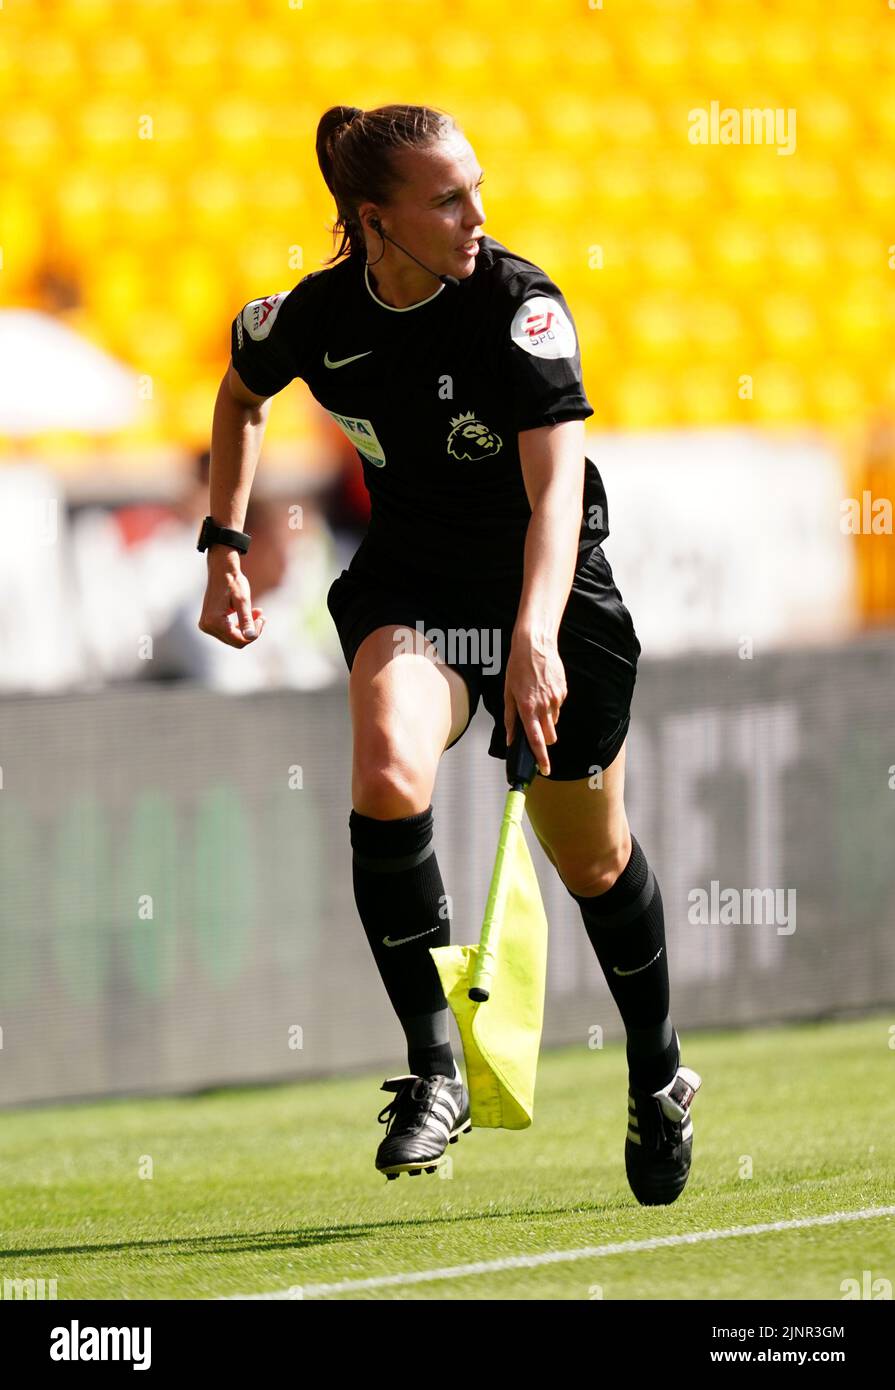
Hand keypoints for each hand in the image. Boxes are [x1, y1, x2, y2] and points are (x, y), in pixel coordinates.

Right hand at [197, 551, 264, 648]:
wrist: (222, 571)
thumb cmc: (233, 583)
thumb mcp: (243, 601)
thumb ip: (246, 620)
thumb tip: (251, 637)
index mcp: (214, 621)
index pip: (239, 640)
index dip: (254, 633)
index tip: (262, 618)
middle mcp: (207, 626)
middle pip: (235, 641)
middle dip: (250, 631)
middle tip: (261, 615)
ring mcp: (206, 626)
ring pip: (232, 638)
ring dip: (246, 628)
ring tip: (257, 613)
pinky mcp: (208, 623)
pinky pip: (228, 632)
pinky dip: (239, 625)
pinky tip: (249, 614)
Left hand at [503, 628, 566, 776]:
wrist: (535, 645)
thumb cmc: (517, 668)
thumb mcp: (507, 693)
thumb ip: (509, 719)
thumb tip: (510, 740)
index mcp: (527, 708)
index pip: (536, 740)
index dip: (541, 757)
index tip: (545, 770)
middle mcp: (543, 706)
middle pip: (550, 736)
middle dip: (545, 740)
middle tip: (536, 731)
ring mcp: (556, 699)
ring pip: (554, 721)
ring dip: (546, 720)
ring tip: (536, 701)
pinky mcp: (563, 691)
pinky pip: (558, 707)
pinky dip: (551, 706)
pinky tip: (543, 690)